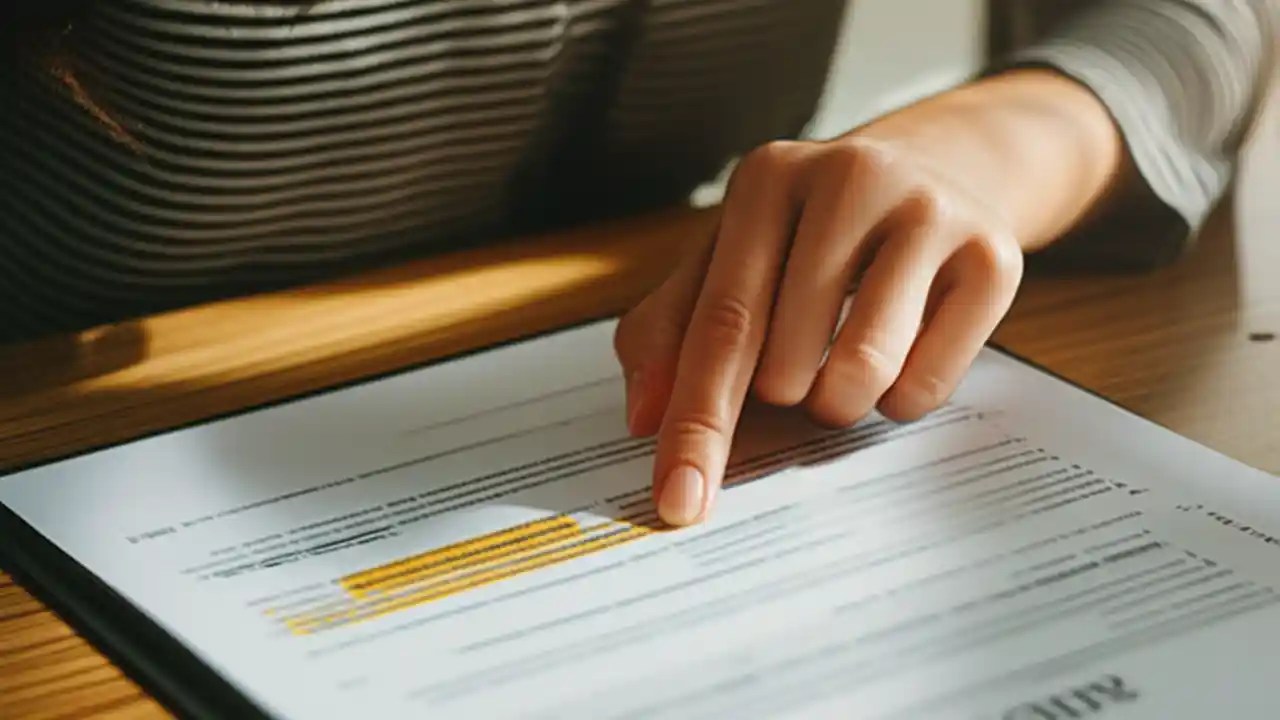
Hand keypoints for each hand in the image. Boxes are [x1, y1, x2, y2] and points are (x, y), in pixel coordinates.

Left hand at [613, 133, 1024, 526]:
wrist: (942, 170)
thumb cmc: (813, 234)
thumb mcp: (733, 258)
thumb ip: (671, 330)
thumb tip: (644, 416)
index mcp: (768, 178)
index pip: (720, 323)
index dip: (696, 423)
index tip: (678, 503)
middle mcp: (850, 177)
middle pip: (785, 360)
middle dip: (778, 400)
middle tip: (794, 364)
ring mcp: (930, 212)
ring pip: (860, 374)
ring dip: (838, 404)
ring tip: (841, 363)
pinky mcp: (994, 255)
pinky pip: (927, 387)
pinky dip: (898, 401)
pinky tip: (900, 353)